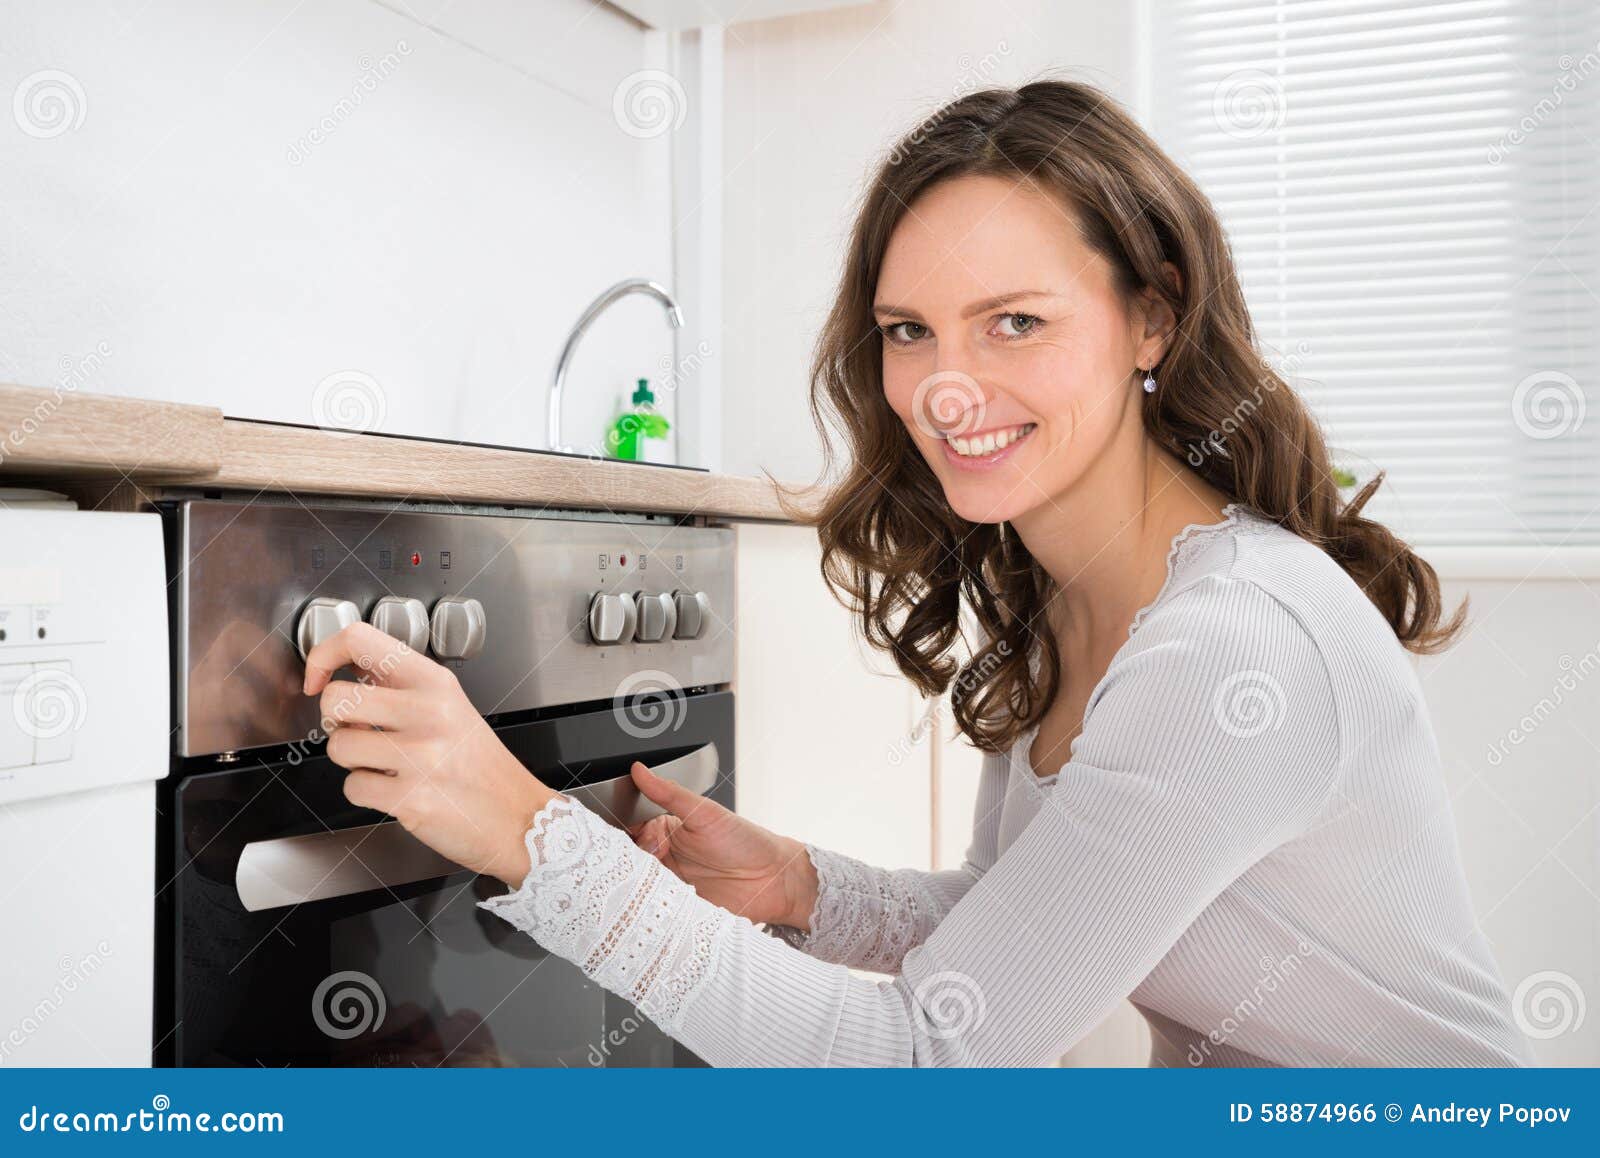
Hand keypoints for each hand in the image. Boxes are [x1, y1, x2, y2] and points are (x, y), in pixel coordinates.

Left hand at [302, 623, 553, 887]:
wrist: (517, 818)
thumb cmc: (480, 765)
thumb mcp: (450, 706)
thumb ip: (401, 685)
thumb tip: (340, 671)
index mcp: (435, 682)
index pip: (359, 640)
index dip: (323, 656)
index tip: (319, 679)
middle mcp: (429, 713)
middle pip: (336, 699)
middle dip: (336, 722)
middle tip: (360, 730)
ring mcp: (420, 756)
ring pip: (338, 746)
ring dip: (353, 761)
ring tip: (387, 765)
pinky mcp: (410, 798)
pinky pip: (352, 787)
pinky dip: (366, 793)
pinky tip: (396, 790)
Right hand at [628, 760, 817, 928]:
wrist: (775, 879)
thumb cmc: (746, 842)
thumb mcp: (705, 813)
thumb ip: (670, 794)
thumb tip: (641, 770)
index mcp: (667, 830)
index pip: (632, 829)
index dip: (628, 831)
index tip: (637, 833)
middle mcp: (664, 859)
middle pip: (631, 859)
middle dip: (635, 858)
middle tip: (658, 854)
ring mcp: (670, 885)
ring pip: (639, 886)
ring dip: (642, 883)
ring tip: (660, 877)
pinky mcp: (677, 909)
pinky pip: (656, 909)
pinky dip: (653, 905)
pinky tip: (661, 898)